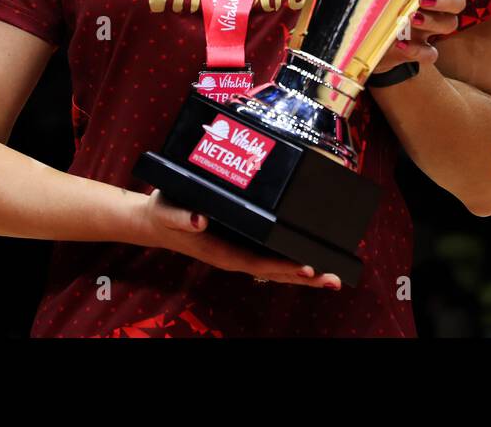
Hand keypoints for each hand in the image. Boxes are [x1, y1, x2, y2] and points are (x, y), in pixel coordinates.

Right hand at [134, 189, 341, 289]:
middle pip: (276, 271)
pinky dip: (292, 258)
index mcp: (222, 252)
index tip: (307, 267)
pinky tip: (312, 258)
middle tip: (335, 279)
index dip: (283, 266)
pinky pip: (272, 256)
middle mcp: (236, 257)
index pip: (258, 263)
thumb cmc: (164, 214)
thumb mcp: (168, 212)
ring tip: (333, 276)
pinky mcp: (244, 244)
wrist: (155, 221)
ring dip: (305, 272)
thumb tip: (199, 220)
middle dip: (305, 276)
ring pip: (277, 267)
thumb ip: (182, 218)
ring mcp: (241, 253)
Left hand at [373, 0, 469, 73]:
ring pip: (448, 24)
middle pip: (457, 1)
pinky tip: (400, 43)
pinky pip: (430, 53)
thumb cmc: (373, 8)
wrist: (363, 43)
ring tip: (410, 18)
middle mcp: (434, 8)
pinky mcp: (420, 52)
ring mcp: (428, 31)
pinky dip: (417, 50)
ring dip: (432, 21)